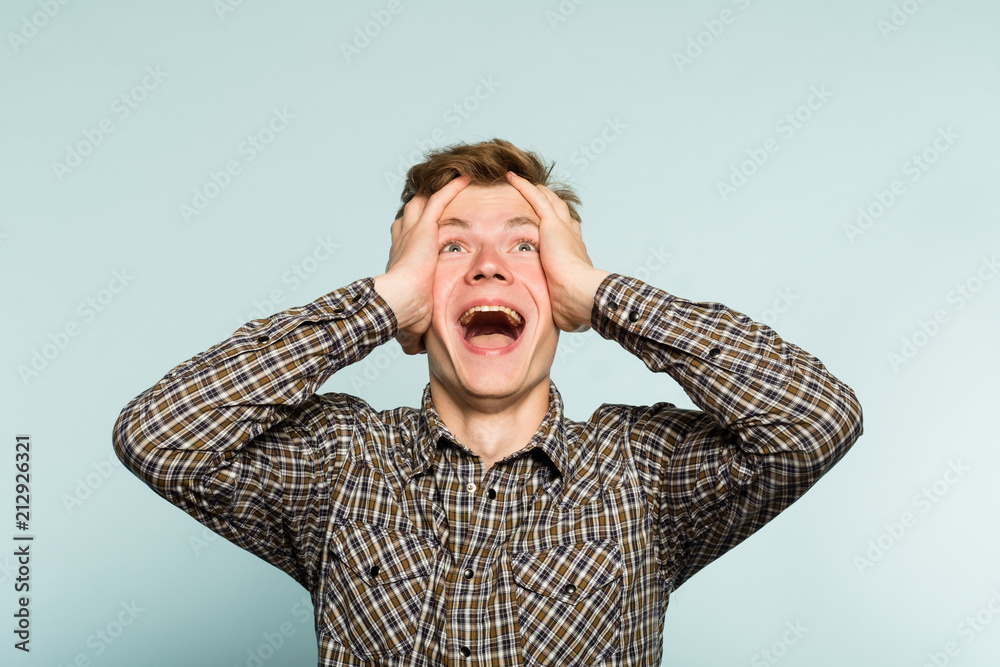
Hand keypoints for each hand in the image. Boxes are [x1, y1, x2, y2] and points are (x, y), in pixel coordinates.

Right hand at [374, 175, 471, 353]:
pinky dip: (453, 187)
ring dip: (440, 191)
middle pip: (413, 213)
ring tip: (458, 180)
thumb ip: (414, 331)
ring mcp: (413, 232)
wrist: (395, 304)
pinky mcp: (424, 229)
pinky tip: (466, 177)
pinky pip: (440, 200)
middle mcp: (403, 239)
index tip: (425, 230)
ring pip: (425, 201)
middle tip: (441, 198)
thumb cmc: (401, 315)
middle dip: (426, 205)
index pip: (407, 237)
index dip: (415, 232)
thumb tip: (416, 349)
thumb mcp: (411, 321)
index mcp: (400, 258)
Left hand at [505, 172, 609, 331]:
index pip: (568, 236)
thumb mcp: (567, 308)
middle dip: (549, 202)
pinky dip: (524, 186)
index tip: (551, 225)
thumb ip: (564, 310)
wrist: (583, 296)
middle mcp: (572, 238)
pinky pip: (536, 199)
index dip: (559, 228)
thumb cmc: (576, 308)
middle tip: (537, 194)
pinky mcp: (551, 225)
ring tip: (521, 180)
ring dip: (535, 190)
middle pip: (560, 213)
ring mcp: (562, 230)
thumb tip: (567, 324)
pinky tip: (511, 177)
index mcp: (575, 256)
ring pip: (548, 201)